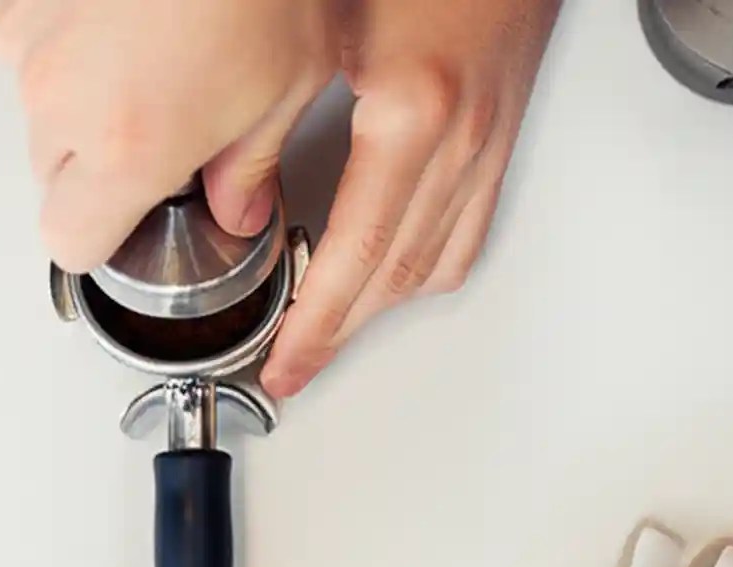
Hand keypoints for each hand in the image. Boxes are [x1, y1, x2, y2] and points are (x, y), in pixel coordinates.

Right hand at [0, 0, 336, 271]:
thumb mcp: (286, 86)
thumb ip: (250, 167)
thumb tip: (236, 209)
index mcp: (128, 149)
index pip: (70, 243)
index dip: (103, 238)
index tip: (133, 219)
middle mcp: (60, 102)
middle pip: (51, 179)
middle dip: (98, 168)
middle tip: (161, 122)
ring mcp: (26, 41)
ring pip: (35, 108)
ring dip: (78, 100)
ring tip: (147, 52)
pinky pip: (22, 43)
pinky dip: (60, 41)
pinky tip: (116, 16)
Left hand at [258, 0, 561, 397]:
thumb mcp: (326, 30)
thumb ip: (275, 112)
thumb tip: (234, 192)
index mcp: (410, 114)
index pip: (355, 256)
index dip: (316, 325)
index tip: (286, 365)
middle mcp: (458, 142)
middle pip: (393, 276)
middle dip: (338, 335)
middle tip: (294, 366)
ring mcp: (486, 147)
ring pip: (433, 265)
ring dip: (379, 312)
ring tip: (330, 332)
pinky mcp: (497, 142)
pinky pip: (467, 235)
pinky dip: (424, 275)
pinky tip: (391, 281)